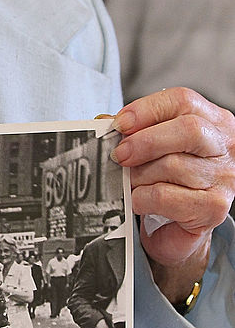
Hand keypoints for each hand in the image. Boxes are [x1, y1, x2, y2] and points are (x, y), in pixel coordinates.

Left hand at [112, 89, 234, 301]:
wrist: (182, 227)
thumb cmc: (171, 181)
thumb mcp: (156, 149)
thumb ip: (135, 131)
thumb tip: (105, 123)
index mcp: (212, 121)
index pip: (182, 100)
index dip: (146, 109)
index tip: (120, 123)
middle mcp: (224, 146)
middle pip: (187, 129)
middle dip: (145, 141)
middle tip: (119, 155)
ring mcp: (223, 177)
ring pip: (173, 165)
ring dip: (139, 175)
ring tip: (129, 182)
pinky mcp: (213, 207)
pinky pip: (166, 196)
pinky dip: (143, 197)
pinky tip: (138, 200)